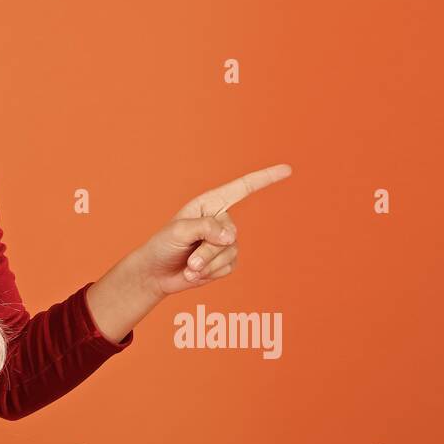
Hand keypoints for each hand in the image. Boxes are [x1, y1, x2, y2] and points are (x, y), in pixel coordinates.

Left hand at [129, 164, 292, 299]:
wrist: (156, 273)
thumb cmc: (163, 245)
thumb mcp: (178, 231)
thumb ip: (205, 229)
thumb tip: (231, 237)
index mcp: (209, 204)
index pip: (242, 189)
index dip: (265, 178)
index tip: (287, 170)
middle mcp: (220, 221)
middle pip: (229, 234)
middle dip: (207, 250)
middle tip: (189, 258)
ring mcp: (225, 242)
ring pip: (229, 253)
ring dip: (207, 264)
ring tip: (189, 266)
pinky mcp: (225, 262)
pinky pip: (228, 268)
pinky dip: (210, 273)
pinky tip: (196, 272)